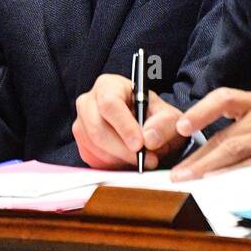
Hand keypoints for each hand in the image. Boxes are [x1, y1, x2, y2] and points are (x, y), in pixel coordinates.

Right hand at [73, 73, 187, 169]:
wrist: (147, 131)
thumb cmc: (155, 118)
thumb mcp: (168, 116)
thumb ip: (164, 124)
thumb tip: (149, 139)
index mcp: (109, 85)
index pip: (109, 104)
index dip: (123, 126)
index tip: (140, 145)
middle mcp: (89, 102)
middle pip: (97, 128)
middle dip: (123, 149)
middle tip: (147, 160)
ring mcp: (82, 123)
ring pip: (94, 146)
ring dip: (121, 159)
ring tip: (144, 160)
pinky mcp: (82, 143)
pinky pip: (92, 159)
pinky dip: (113, 165)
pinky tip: (129, 160)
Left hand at [169, 89, 250, 181]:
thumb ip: (241, 122)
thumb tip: (207, 142)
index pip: (224, 98)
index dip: (201, 111)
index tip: (182, 125)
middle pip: (225, 135)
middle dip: (198, 155)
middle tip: (179, 169)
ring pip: (234, 153)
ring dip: (208, 168)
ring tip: (189, 178)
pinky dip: (232, 175)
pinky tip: (217, 182)